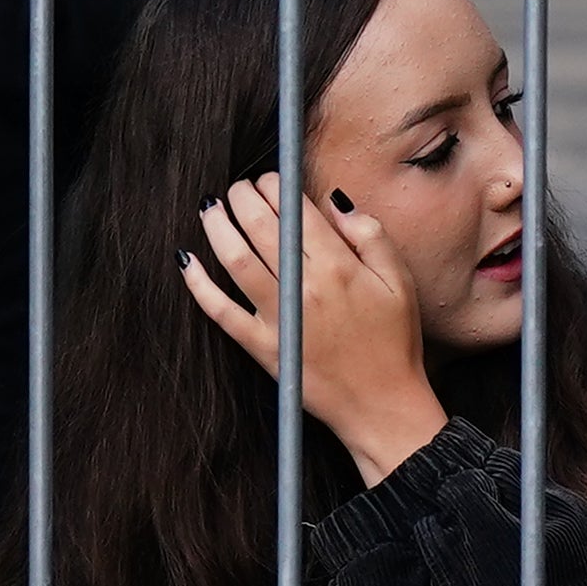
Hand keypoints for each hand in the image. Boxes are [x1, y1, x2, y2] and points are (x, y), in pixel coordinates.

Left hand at [182, 173, 447, 481]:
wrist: (382, 406)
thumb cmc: (393, 342)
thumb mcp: (399, 281)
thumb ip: (370, 235)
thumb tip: (334, 200)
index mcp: (340, 268)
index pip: (297, 212)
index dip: (277, 187)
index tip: (269, 180)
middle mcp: (305, 288)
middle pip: (261, 228)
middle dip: (243, 198)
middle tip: (238, 188)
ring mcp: (279, 318)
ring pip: (235, 259)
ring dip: (217, 227)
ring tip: (211, 207)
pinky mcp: (262, 346)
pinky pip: (220, 311)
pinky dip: (199, 284)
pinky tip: (187, 260)